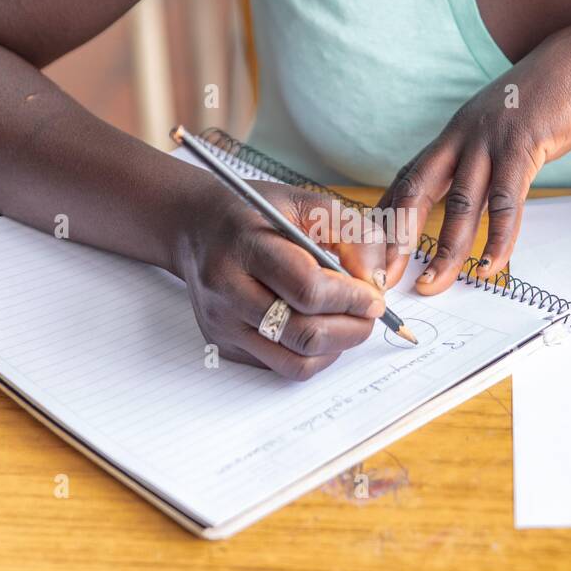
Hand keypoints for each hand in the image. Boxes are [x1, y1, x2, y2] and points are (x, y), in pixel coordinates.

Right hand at [174, 180, 387, 379]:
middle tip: (369, 314)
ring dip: (336, 348)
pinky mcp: (223, 344)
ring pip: (295, 361)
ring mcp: (222, 322)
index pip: (308, 289)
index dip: (351, 299)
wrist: (194, 226)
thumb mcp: (307, 203)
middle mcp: (227, 289)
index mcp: (246, 245)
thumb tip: (376, 283)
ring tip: (348, 322)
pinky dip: (312, 355)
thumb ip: (352, 235)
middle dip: (352, 329)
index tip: (374, 297)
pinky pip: (281, 366)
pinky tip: (319, 328)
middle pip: (304, 333)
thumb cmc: (255, 212)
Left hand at [378, 14, 570, 293]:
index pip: (407, 180)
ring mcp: (490, 139)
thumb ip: (483, 160)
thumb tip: (471, 200)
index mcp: (453, 135)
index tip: (371, 253)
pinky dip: (498, 238)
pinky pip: (505, 200)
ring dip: (445, 248)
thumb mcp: (503, 129)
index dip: (387, 217)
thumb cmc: (550, 99)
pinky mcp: (522, 144)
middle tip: (384, 277)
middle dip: (397, 238)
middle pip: (416, 191)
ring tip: (435, 282)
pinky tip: (491, 265)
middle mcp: (461, 135)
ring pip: (458, 203)